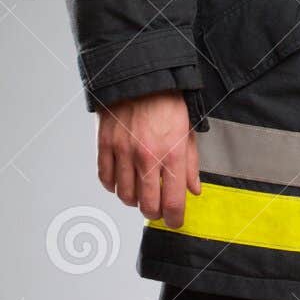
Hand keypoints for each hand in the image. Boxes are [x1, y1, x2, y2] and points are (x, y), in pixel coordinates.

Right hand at [96, 91, 201, 228]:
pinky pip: (106, 179)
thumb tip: (193, 190)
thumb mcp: (188, 132)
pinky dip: (114, 185)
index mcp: (172, 154)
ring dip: (134, 199)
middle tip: (158, 208)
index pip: (173, 201)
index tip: (175, 221)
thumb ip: (191, 165)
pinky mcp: (106, 146)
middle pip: (147, 205)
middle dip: (155, 213)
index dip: (174, 219)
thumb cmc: (168, 102)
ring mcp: (124, 152)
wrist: (142, 78)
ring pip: (125, 196)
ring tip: (141, 191)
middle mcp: (147, 157)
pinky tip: (123, 180)